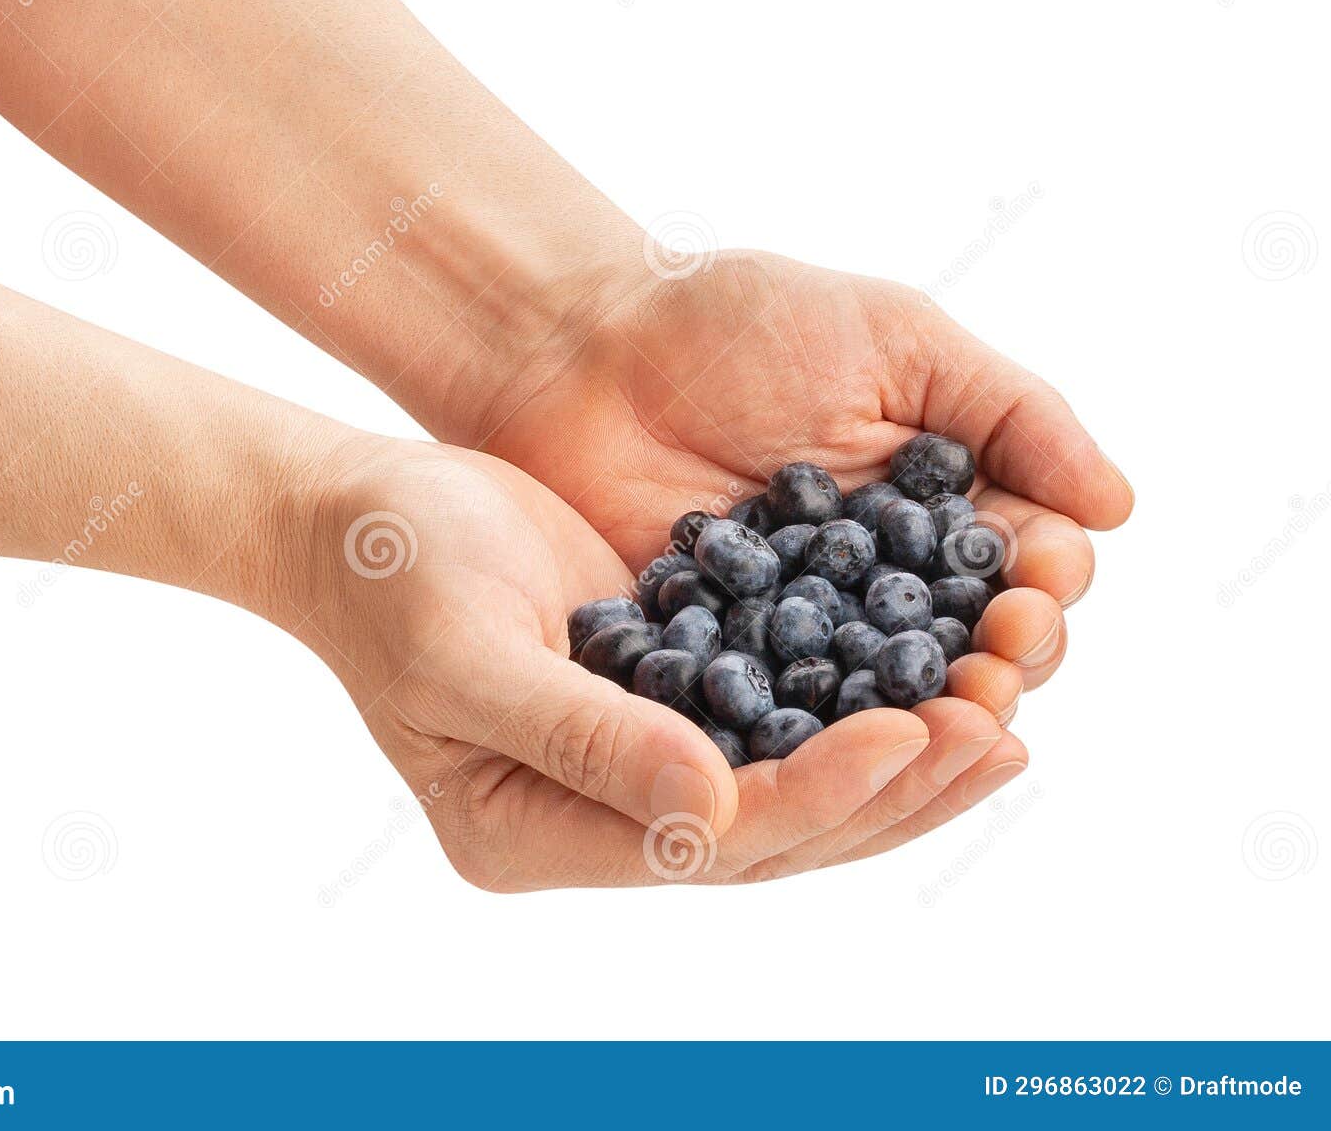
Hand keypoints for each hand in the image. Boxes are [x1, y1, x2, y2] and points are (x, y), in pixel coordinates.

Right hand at [281, 436, 1029, 889]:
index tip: (911, 731)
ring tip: (996, 715)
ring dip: (893, 757)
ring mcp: (631, 763)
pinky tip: (929, 673)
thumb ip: (582, 736)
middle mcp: (593, 818)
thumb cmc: (389, 575)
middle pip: (769, 832)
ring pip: (788, 786)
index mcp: (533, 831)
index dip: (814, 791)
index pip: (704, 838)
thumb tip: (714, 810)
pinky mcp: (661, 697)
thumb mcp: (468, 652)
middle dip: (886, 788)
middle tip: (995, 730)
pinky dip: (852, 699)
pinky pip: (774, 719)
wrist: (360, 516)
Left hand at [461, 252, 1134, 837]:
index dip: (1040, 589)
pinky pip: (769, 720)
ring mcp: (794, 636)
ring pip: (878, 705)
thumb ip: (1009, 411)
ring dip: (917, 722)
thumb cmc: (736, 321)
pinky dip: (804, 739)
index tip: (1037, 589)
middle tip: (997, 670)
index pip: (1017, 570)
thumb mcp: (891, 336)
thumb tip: (1121, 506)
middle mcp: (875, 589)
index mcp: (934, 512)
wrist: (582, 343)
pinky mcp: (710, 670)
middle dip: (995, 667)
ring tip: (936, 724)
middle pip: (962, 654)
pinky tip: (825, 750)